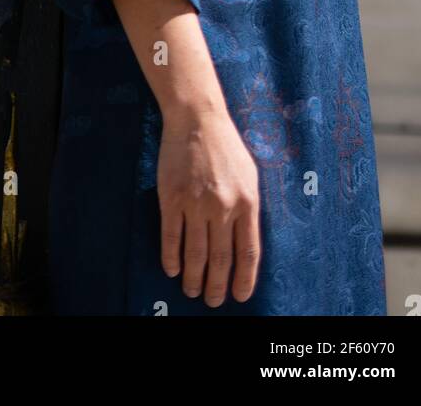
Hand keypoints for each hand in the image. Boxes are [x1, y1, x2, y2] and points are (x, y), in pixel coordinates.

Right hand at [157, 106, 260, 306]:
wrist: (197, 118)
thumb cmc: (225, 146)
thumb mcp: (250, 175)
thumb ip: (249, 207)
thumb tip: (245, 243)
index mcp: (247, 202)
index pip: (248, 252)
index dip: (243, 279)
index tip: (239, 296)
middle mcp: (223, 207)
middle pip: (221, 259)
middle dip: (217, 286)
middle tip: (212, 301)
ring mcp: (196, 203)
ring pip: (196, 253)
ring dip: (194, 277)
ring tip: (192, 290)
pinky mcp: (171, 197)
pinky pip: (172, 236)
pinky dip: (171, 257)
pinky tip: (172, 269)